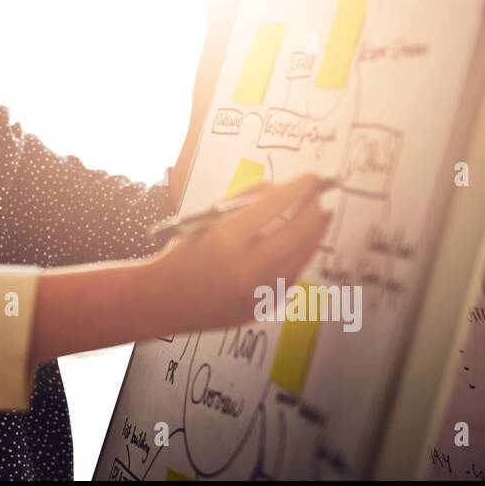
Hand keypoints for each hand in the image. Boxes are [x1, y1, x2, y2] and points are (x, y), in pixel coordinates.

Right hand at [147, 174, 330, 332]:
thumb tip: (283, 190)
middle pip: (297, 233)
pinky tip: (302, 244)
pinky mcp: (261, 307)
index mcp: (225, 239)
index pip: (274, 205)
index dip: (297, 189)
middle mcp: (245, 267)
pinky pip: (291, 277)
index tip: (311, 178)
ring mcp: (256, 292)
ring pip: (301, 258)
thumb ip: (243, 201)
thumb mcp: (206, 220)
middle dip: (313, 211)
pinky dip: (299, 257)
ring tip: (320, 217)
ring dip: (314, 234)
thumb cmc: (182, 254)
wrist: (164, 300)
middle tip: (319, 197)